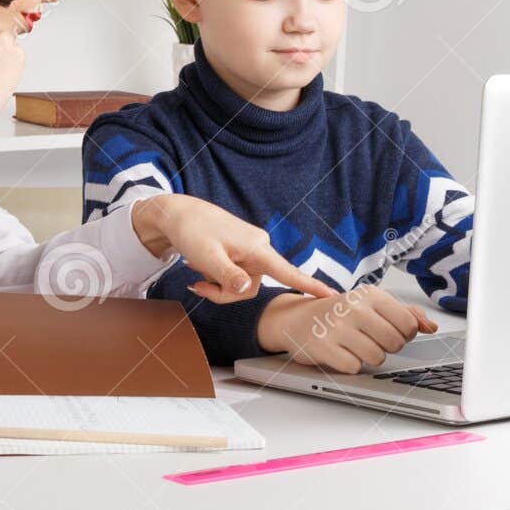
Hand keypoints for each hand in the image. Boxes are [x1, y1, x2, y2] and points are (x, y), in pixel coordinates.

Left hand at [129, 194, 336, 303]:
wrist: (177, 213)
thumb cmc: (192, 231)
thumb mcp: (207, 256)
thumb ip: (227, 275)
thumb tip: (245, 289)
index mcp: (256, 248)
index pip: (288, 271)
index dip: (310, 286)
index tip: (332, 295)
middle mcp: (259, 248)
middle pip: (251, 288)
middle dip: (224, 293)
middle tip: (197, 286)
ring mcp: (250, 250)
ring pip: (241, 285)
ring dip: (217, 286)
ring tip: (195, 271)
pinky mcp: (241, 252)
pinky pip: (234, 275)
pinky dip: (216, 276)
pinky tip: (199, 265)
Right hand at [256, 285, 438, 373]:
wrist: (296, 319)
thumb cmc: (340, 313)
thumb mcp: (371, 305)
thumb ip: (405, 314)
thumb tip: (430, 326)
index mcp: (369, 294)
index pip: (408, 324)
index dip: (404, 335)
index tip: (391, 332)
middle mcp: (354, 308)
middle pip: (395, 343)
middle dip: (387, 347)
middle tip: (372, 339)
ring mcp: (337, 328)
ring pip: (376, 357)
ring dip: (369, 357)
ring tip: (355, 345)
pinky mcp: (323, 347)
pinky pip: (354, 367)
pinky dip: (350, 365)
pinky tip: (341, 352)